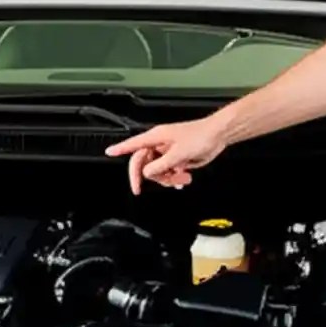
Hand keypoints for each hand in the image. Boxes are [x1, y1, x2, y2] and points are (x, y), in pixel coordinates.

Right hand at [104, 118, 227, 194]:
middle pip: (143, 164)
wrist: (217, 136)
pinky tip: (183, 178)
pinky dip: (174, 177)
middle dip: (148, 176)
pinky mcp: (177, 158)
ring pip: (157, 171)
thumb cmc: (200, 137)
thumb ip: (160, 165)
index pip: (133, 145)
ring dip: (167, 178)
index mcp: (156, 138)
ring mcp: (168, 152)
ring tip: (181, 177)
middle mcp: (160, 145)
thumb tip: (146, 173)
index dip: (120, 149)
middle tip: (138, 189)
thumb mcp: (178, 154)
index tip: (109, 152)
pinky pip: (169, 172)